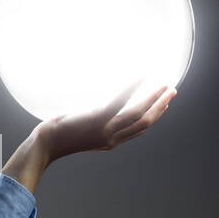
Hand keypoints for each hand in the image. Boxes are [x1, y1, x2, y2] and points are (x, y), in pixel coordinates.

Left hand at [37, 78, 177, 161]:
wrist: (46, 143)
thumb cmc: (57, 136)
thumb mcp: (81, 132)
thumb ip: (94, 124)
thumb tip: (99, 110)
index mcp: (110, 142)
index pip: (138, 130)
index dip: (153, 116)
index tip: (163, 105)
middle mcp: (112, 138)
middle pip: (144, 122)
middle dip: (160, 107)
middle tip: (172, 91)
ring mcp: (107, 129)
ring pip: (139, 113)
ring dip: (154, 98)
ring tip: (165, 85)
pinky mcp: (99, 118)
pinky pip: (122, 100)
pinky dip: (134, 86)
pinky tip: (143, 74)